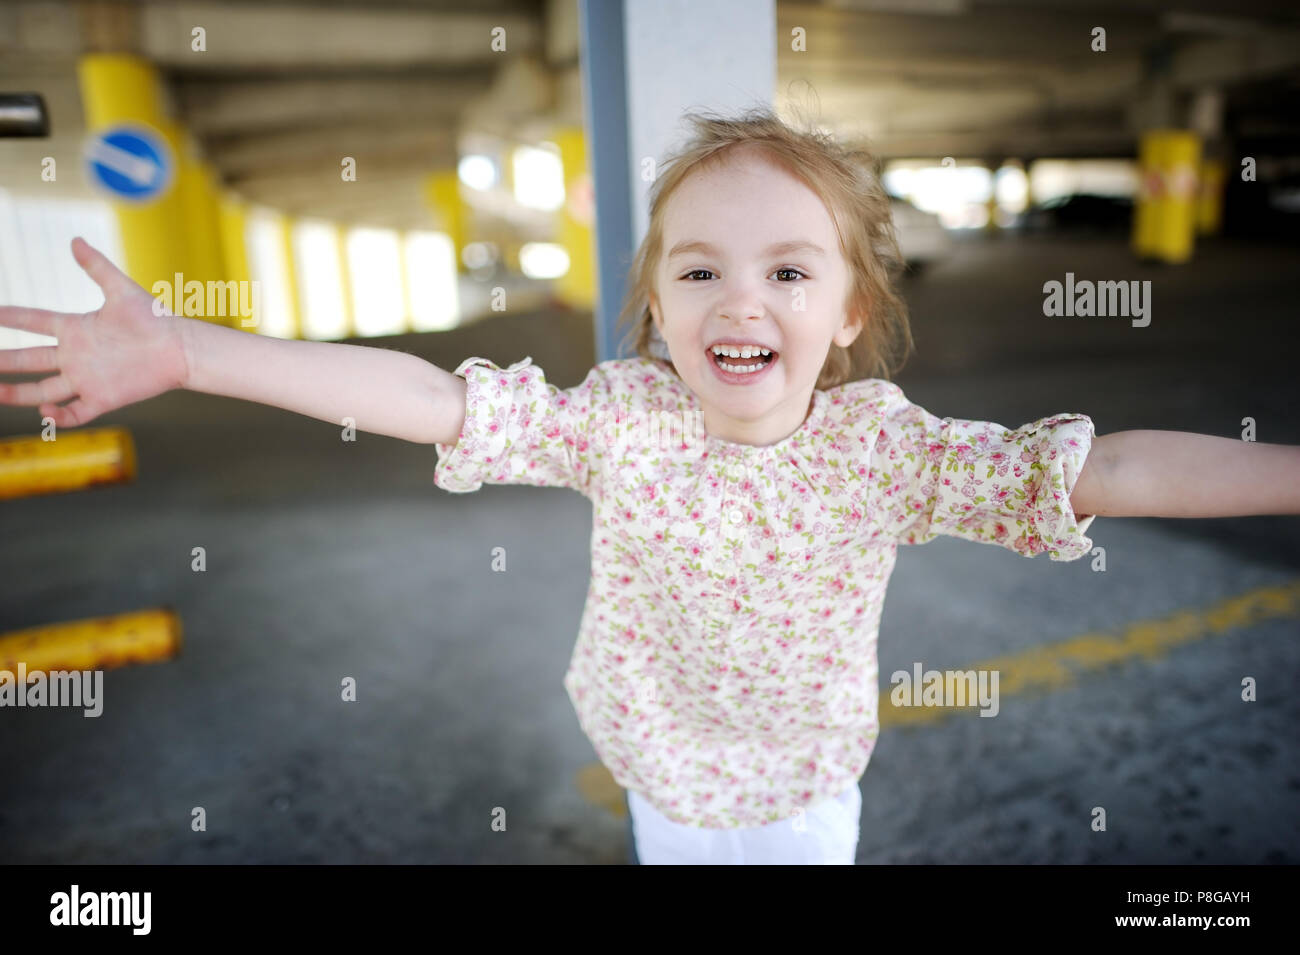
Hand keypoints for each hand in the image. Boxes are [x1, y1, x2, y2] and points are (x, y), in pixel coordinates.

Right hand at [0, 237, 189, 427]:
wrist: (180, 348)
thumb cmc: (154, 318)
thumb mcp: (121, 290)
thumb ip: (97, 267)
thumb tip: (75, 240)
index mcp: (76, 328)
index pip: (34, 322)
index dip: (11, 317)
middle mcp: (76, 355)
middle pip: (30, 359)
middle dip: (4, 360)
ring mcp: (87, 379)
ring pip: (43, 390)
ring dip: (18, 393)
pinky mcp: (103, 398)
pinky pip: (74, 412)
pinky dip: (57, 416)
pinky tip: (43, 410)